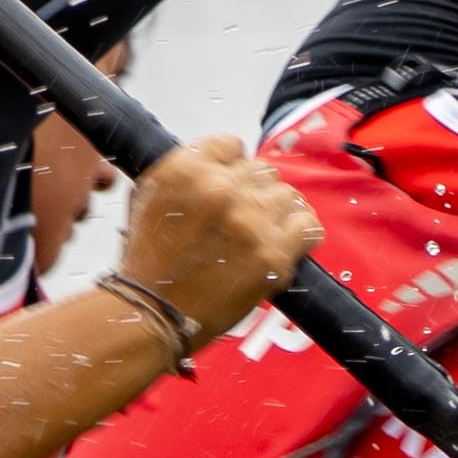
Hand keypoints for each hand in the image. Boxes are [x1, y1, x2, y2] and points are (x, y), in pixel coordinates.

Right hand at [113, 139, 319, 336]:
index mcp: (184, 169)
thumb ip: (187, 171)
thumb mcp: (149, 198)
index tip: (229, 184)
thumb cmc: (149, 259)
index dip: (231, 166)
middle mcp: (219, 189)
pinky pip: (308, 226)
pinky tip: (286, 241)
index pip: (231, 145)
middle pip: (262, 171)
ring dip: (278, 212)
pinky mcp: (273, 253)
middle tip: (241, 217)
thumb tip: (226, 159)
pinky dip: (301, 233)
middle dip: (253, 192)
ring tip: (261, 231)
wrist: (152, 312)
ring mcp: (250, 221)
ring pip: (288, 196)